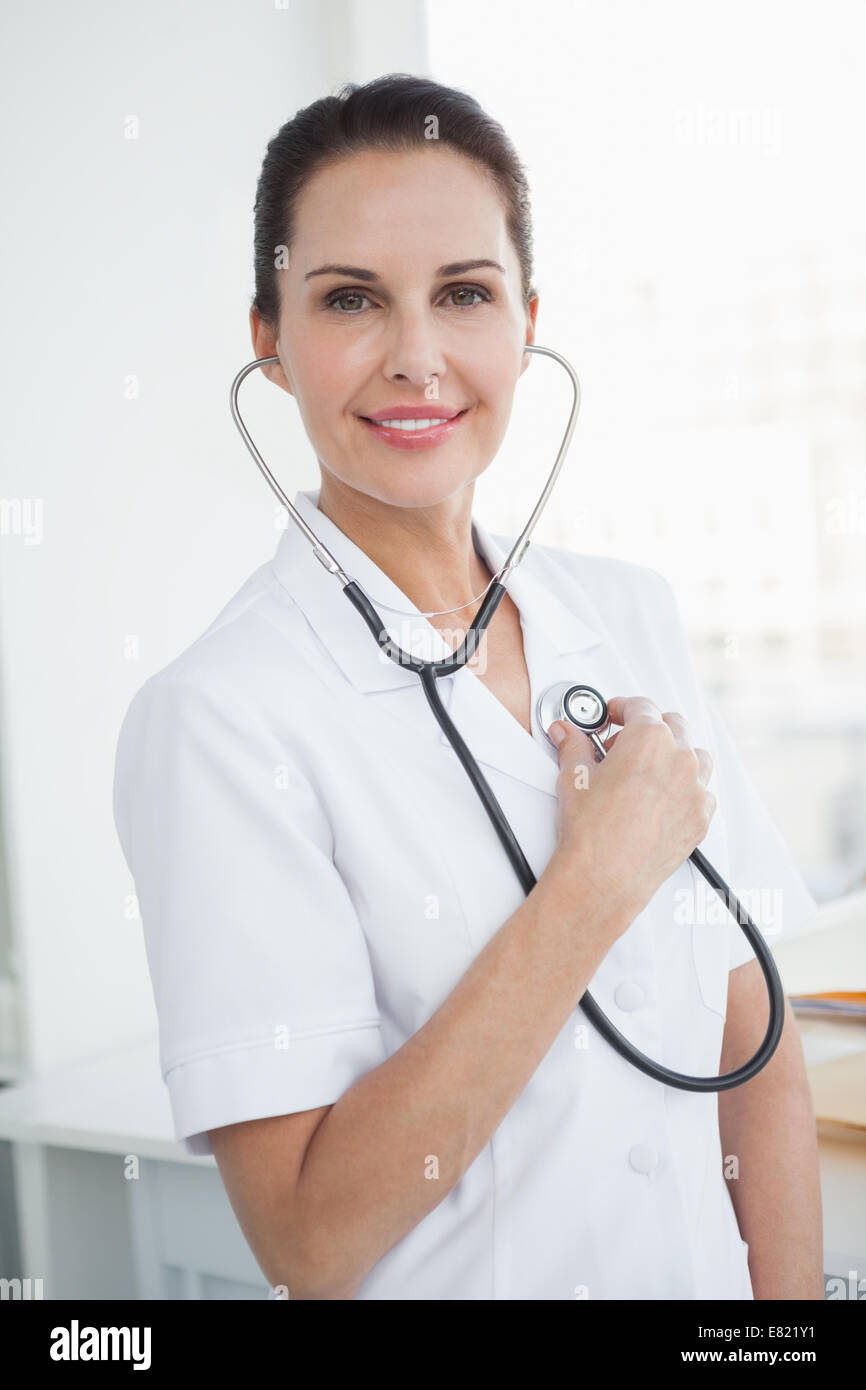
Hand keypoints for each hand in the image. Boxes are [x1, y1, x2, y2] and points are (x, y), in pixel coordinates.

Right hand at [549, 695, 714, 929]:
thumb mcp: (573, 777)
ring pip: (696, 756)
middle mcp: (680, 759)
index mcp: (649, 739)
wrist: (605, 878)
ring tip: (647, 768)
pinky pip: (702, 791)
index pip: (641, 706)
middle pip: (673, 725)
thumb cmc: (591, 830)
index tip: (612, 715)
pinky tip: (662, 797)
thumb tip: (567, 734)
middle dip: (648, 728)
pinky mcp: (701, 818)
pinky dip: (686, 787)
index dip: (621, 708)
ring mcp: (695, 790)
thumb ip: (573, 746)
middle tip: (622, 744)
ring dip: (674, 753)